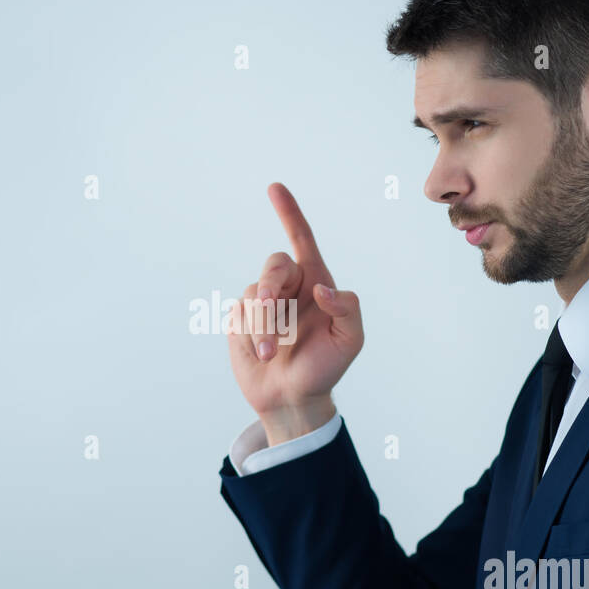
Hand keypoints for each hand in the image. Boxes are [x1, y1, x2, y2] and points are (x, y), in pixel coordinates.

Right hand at [227, 182, 364, 445]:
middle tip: (272, 312)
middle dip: (272, 287)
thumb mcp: (350, 340)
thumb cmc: (325, 367)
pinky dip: (251, 335)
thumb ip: (347, 309)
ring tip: (272, 353)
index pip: (301, 239)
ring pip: (254, 295)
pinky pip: (239, 314)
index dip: (289, 213)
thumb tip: (322, 288)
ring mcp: (262, 303)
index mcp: (315, 282)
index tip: (275, 188)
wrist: (293, 399)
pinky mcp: (241, 320)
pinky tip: (262, 353)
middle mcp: (288, 287)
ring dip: (264, 327)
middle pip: (274, 266)